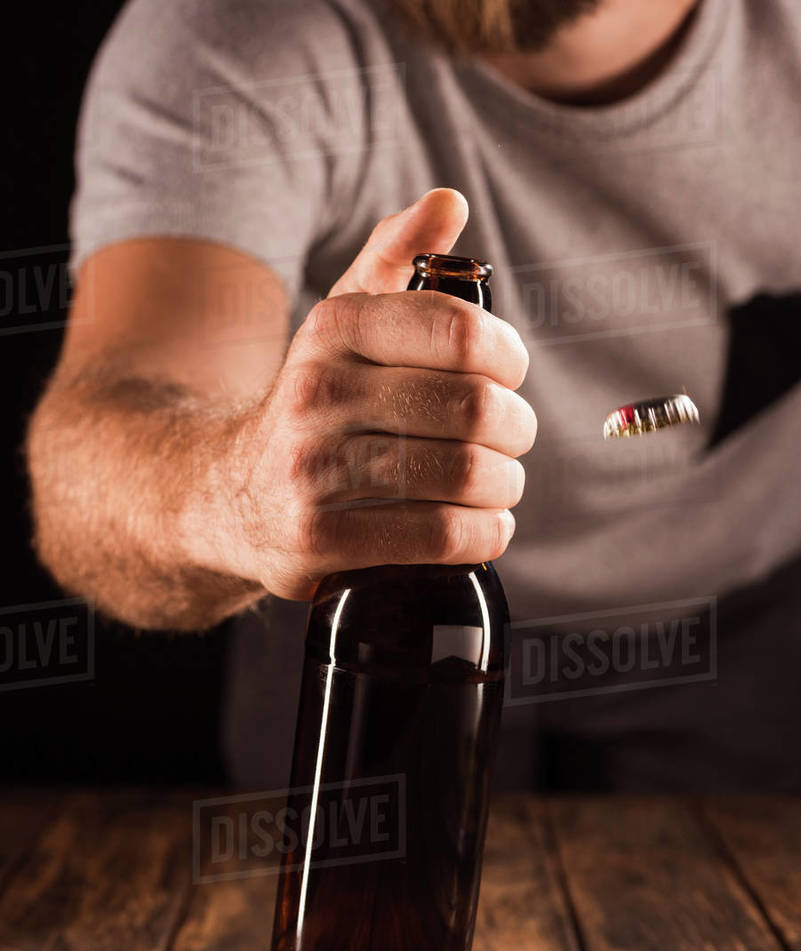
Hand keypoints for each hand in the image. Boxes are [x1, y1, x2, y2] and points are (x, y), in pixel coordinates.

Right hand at [226, 188, 535, 599]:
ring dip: (505, 486)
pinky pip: (441, 537)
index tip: (508, 377)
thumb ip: (393, 258)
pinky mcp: (320, 541)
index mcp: (333, 331)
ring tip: (499, 485)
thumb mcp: (340, 324)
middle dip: (516, 429)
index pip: (460, 331)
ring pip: (464, 475)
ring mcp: (313, 473)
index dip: (509, 358)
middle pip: (474, 408)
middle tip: (510, 440)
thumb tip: (447, 203)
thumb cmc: (315, 404)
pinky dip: (484, 535)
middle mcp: (317, 396)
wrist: (227, 494)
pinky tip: (482, 527)